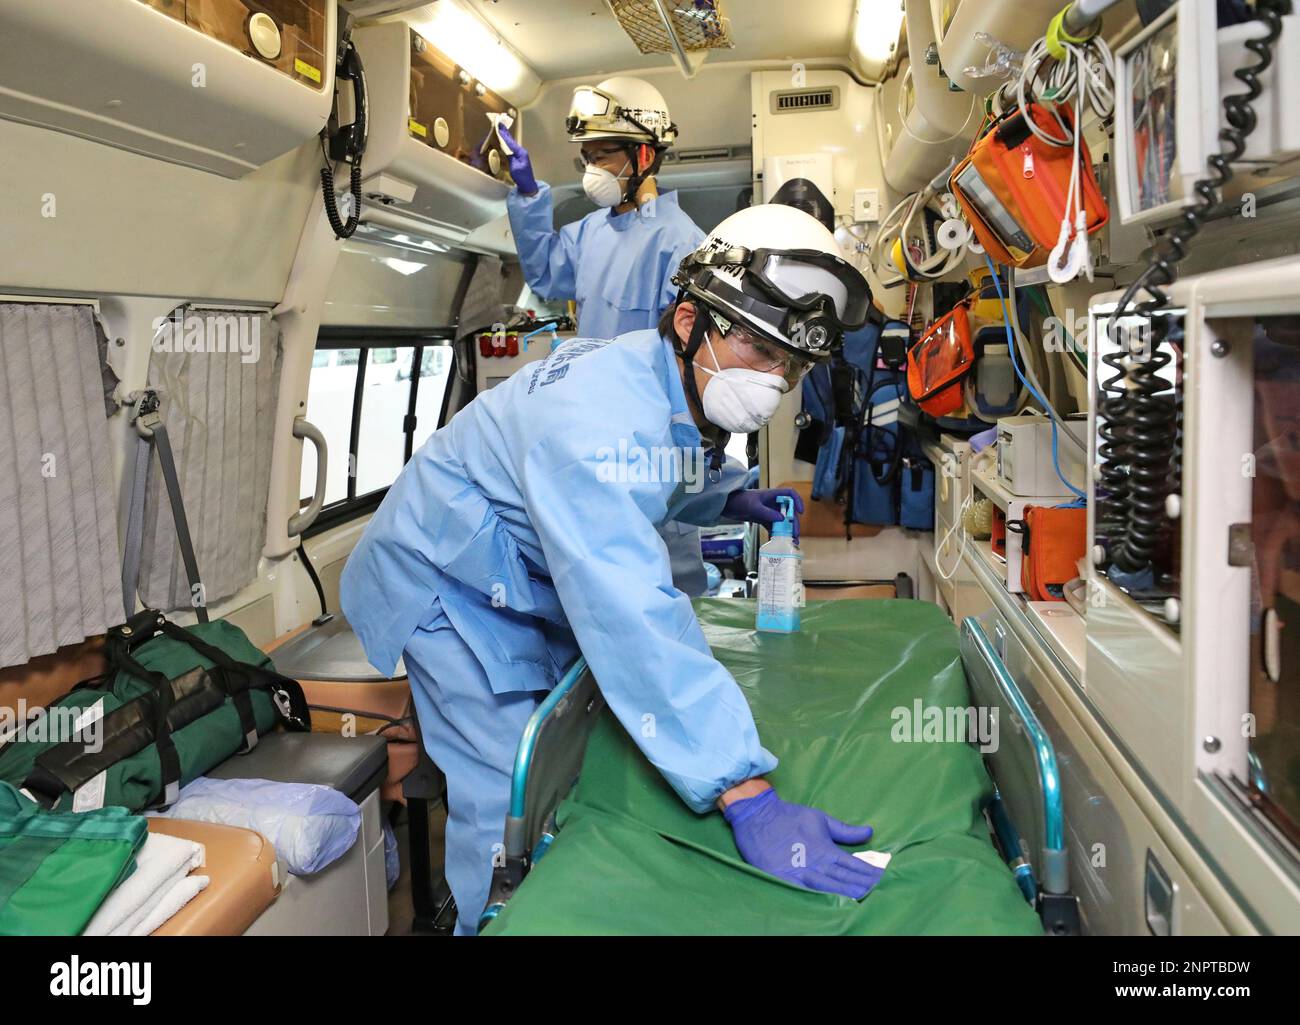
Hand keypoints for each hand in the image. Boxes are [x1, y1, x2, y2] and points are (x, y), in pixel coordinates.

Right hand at [496, 126, 536, 194]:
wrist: (528, 186)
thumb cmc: (522, 178)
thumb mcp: (515, 167)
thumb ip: (510, 157)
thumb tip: (505, 149)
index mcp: (520, 152)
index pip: (510, 142)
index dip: (504, 135)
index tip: (499, 127)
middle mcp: (520, 152)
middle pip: (510, 141)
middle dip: (504, 133)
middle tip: (499, 124)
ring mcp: (519, 155)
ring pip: (510, 144)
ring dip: (505, 137)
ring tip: (500, 130)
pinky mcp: (517, 159)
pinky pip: (510, 149)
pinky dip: (506, 144)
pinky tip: (503, 142)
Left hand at [722, 487, 803, 541]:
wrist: (726, 505)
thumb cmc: (739, 500)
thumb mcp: (753, 506)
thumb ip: (766, 513)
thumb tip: (781, 519)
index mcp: (772, 495)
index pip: (790, 494)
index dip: (797, 501)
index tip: (800, 512)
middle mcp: (773, 503)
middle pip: (788, 512)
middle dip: (793, 523)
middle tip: (794, 534)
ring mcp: (769, 511)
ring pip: (782, 521)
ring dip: (787, 531)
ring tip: (792, 541)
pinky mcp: (763, 519)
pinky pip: (774, 527)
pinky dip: (778, 534)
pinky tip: (780, 542)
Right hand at [723, 788, 882, 899]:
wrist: (756, 816)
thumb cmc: (789, 816)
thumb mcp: (820, 819)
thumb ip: (844, 830)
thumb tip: (869, 832)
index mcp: (826, 849)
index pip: (853, 864)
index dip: (870, 872)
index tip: (885, 877)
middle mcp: (816, 863)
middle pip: (845, 878)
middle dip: (863, 884)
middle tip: (883, 890)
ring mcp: (801, 873)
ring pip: (829, 887)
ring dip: (846, 892)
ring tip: (865, 896)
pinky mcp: (785, 879)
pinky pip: (805, 892)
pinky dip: (819, 897)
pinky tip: (831, 903)